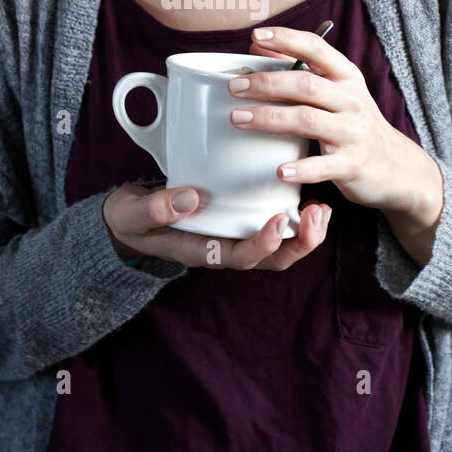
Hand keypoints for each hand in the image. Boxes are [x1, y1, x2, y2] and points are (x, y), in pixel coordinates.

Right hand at [102, 182, 331, 270]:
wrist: (129, 219)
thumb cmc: (132, 220)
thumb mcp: (133, 216)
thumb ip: (156, 210)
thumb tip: (190, 198)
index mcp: (203, 252)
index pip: (240, 258)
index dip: (264, 244)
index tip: (278, 221)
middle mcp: (226, 247)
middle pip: (272, 258)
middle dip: (300, 242)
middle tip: (317, 214)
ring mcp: (235, 234)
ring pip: (280, 244)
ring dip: (305, 230)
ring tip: (322, 208)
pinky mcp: (240, 217)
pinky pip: (274, 222)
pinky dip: (295, 213)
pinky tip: (308, 192)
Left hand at [239, 25, 443, 265]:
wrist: (396, 168)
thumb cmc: (354, 125)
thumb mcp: (336, 92)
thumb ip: (300, 69)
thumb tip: (258, 44)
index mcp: (346, 78)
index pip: (317, 48)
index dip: (287, 39)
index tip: (257, 35)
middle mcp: (351, 101)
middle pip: (306, 84)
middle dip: (267, 83)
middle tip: (234, 86)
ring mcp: (353, 133)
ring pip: (308, 120)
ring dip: (270, 118)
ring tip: (238, 118)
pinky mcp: (353, 165)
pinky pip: (324, 166)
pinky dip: (300, 168)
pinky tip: (278, 170)